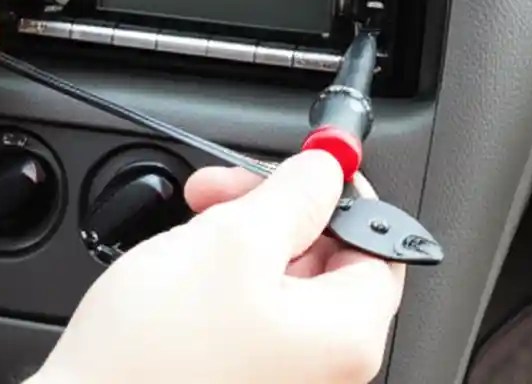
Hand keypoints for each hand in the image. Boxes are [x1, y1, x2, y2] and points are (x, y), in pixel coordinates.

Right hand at [32, 151, 406, 383]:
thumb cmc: (152, 353)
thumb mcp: (232, 240)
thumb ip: (296, 195)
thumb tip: (328, 172)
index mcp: (347, 336)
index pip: (379, 245)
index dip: (340, 196)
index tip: (303, 170)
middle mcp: (327, 369)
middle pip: (328, 261)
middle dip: (275, 211)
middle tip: (224, 191)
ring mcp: (285, 379)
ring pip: (284, 284)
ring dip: (243, 240)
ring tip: (193, 226)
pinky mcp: (244, 381)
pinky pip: (256, 317)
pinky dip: (227, 281)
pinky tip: (187, 265)